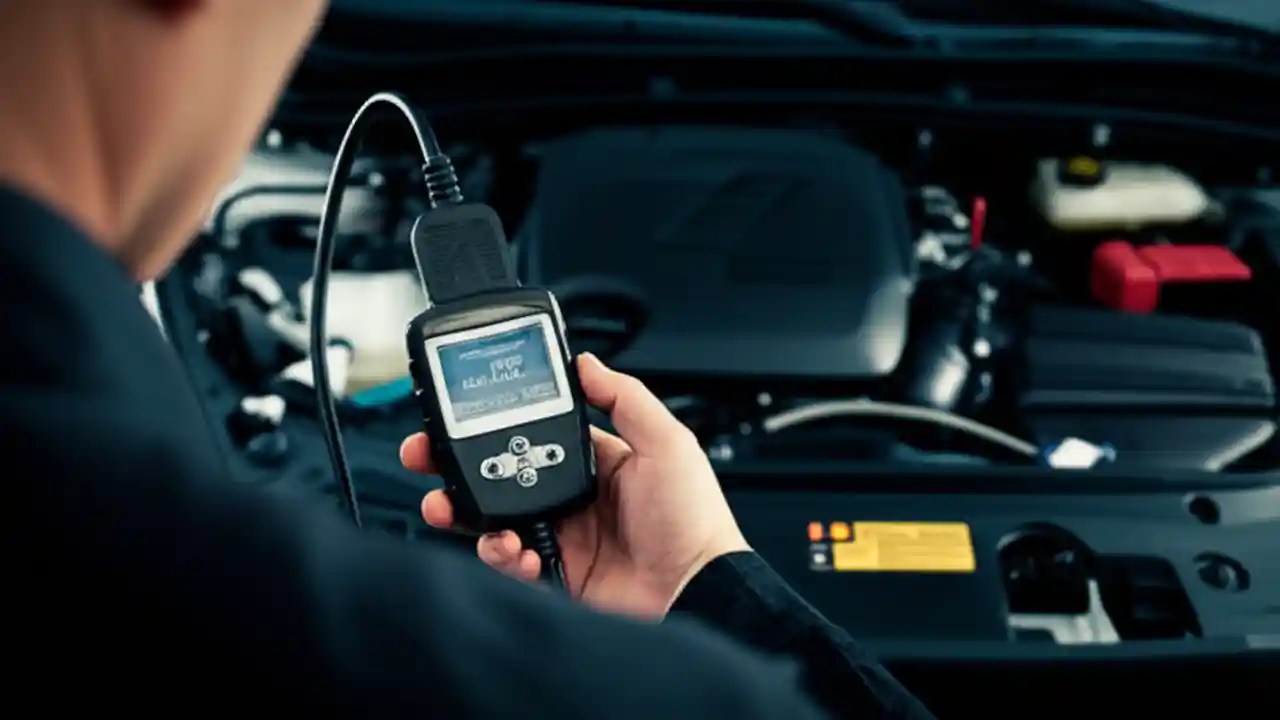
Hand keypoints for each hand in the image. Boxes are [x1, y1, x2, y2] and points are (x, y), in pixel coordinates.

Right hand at [400, 352, 749, 618]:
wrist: (698, 590)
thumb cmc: (694, 520)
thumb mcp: (667, 443)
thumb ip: (626, 397)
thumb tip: (586, 363)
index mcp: (597, 461)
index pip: (533, 432)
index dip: (496, 423)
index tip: (462, 411)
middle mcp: (573, 497)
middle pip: (501, 473)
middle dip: (457, 465)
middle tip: (425, 454)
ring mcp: (560, 537)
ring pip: (493, 517)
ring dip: (462, 509)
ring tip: (446, 505)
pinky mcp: (554, 574)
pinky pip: (508, 560)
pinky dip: (498, 554)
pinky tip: (509, 547)